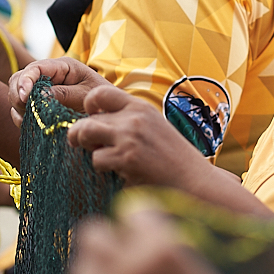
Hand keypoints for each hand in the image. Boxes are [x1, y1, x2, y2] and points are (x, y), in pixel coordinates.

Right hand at [8, 56, 105, 124]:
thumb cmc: (101, 102)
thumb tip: (39, 95)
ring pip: (18, 93)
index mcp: (62, 66)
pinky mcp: (39, 104)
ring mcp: (42, 89)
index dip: (26, 81)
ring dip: (18, 107)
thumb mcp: (86, 96)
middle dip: (18, 95)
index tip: (25, 98)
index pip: (35, 68)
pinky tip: (29, 125)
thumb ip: (64, 94)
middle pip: (19, 78)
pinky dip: (21, 116)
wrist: (108, 115)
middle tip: (25, 111)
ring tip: (28, 120)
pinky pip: (21, 108)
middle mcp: (49, 75)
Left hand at [66, 208, 256, 273]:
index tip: (145, 235)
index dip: (140, 223)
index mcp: (162, 248)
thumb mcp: (200, 271)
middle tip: (122, 256)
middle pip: (92, 232)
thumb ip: (167, 245)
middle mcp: (129, 268)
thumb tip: (139, 226)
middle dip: (107, 240)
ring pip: (79, 268)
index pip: (131, 211)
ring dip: (96, 273)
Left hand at [69, 85, 211, 190]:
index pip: (100, 93)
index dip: (88, 104)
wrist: (194, 180)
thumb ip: (128, 121)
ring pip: (86, 134)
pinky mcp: (127, 158)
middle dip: (80, 134)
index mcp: (140, 107)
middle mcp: (134, 118)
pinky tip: (119, 171)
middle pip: (88, 119)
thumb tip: (94, 123)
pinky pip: (97, 159)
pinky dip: (102, 168)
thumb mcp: (153, 127)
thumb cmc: (173, 159)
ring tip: (100, 157)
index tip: (91, 118)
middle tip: (84, 144)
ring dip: (87, 148)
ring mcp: (129, 137)